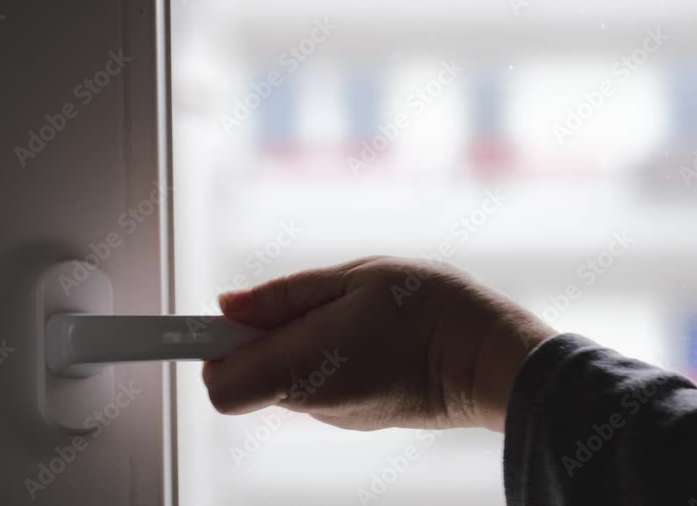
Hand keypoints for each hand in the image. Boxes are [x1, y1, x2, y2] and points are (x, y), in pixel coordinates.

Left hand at [202, 256, 555, 431]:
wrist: (491, 357)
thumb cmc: (429, 309)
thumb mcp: (354, 279)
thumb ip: (284, 297)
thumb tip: (226, 305)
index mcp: (302, 367)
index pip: (218, 381)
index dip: (205, 346)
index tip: (206, 321)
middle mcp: (310, 401)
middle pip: (246, 374)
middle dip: (256, 337)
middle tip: (305, 303)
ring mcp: (333, 415)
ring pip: (281, 376)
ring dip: (294, 343)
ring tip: (348, 314)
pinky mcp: (353, 416)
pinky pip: (314, 383)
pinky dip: (321, 358)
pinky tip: (364, 337)